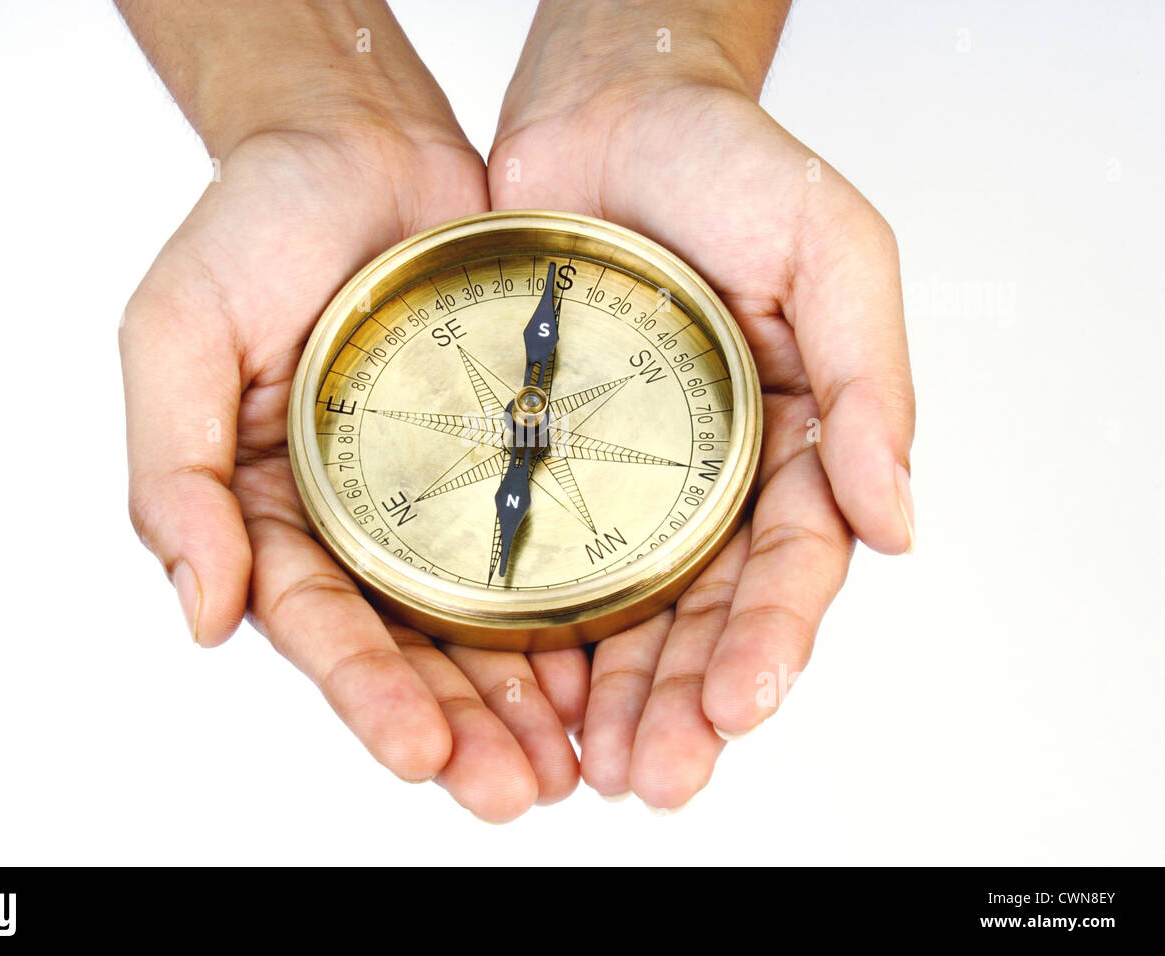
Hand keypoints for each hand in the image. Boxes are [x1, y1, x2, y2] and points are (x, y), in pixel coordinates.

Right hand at [118, 1, 585, 820]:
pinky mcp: (517, 460)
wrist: (364, 144)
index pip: (321, 624)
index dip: (367, 694)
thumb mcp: (179, 335)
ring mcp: (444, 496)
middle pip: (412, 648)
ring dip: (527, 698)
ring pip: (489, 620)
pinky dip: (580, 608)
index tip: (423, 751)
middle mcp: (364, 522)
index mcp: (275, 513)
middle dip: (464, 727)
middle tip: (518, 789)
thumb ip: (175, 474)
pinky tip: (613, 667)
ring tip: (574, 762)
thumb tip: (200, 612)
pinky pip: (554, 541)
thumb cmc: (256, 227)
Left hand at [489, 0, 914, 808]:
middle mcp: (706, 477)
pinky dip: (531, 628)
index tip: (741, 705)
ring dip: (612, 696)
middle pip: (703, 615)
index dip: (770, 642)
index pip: (790, 566)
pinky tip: (523, 692)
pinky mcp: (535, 459)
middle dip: (684, 702)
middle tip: (657, 774)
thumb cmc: (727, 164)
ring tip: (591, 767)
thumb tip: (901, 522)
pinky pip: (530, 554)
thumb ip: (872, 386)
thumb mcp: (832, 252)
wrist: (604, 107)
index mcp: (791, 442)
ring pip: (620, 610)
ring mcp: (617, 475)